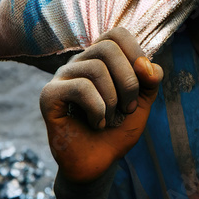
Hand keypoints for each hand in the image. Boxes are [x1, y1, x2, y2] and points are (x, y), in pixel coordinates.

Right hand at [39, 28, 163, 183]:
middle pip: (107, 48)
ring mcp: (61, 78)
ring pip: (95, 69)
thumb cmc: (118, 129)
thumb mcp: (142, 101)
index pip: (117, 34)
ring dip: (113, 99)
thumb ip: (150, 79)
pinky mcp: (48, 96)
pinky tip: (97, 123)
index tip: (144, 82)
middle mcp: (78, 62)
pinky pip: (79, 88)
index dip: (136, 53)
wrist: (98, 163)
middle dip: (128, 81)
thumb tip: (144, 64)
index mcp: (99, 58)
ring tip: (110, 118)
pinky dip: (97, 109)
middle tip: (128, 108)